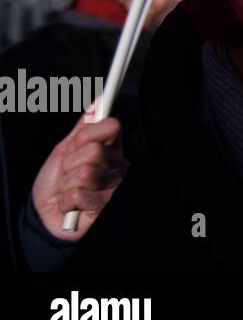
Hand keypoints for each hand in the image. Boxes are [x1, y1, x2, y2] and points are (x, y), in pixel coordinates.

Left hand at [31, 104, 128, 240]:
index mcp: (109, 148)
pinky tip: (73, 205)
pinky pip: (78, 194)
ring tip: (69, 190)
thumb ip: (81, 130)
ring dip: (67, 184)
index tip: (78, 142)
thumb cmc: (56, 183)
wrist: (48, 216)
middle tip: (69, 173)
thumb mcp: (63, 152)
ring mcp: (113, 186)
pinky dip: (67, 201)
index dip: (89, 133)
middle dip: (70, 163)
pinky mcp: (105, 205)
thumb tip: (98, 103)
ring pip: (84, 173)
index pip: (111, 126)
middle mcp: (116, 165)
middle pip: (93, 151)